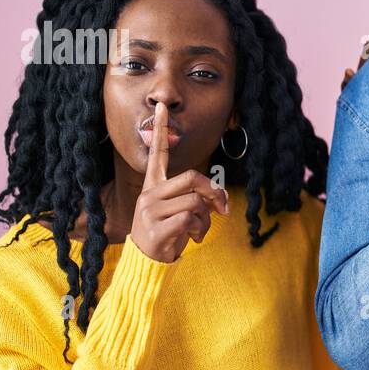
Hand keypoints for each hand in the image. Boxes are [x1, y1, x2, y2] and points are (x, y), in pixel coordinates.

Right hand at [130, 101, 228, 262]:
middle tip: (221, 208)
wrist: (147, 262)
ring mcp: (151, 211)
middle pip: (191, 177)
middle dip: (213, 191)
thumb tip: (219, 199)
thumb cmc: (166, 234)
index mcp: (153, 186)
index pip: (157, 153)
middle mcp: (149, 194)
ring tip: (199, 229)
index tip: (161, 107)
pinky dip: (200, 230)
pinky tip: (193, 238)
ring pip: (195, 201)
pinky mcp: (157, 228)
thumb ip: (193, 198)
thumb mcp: (178, 212)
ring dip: (207, 218)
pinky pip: (191, 219)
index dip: (160, 131)